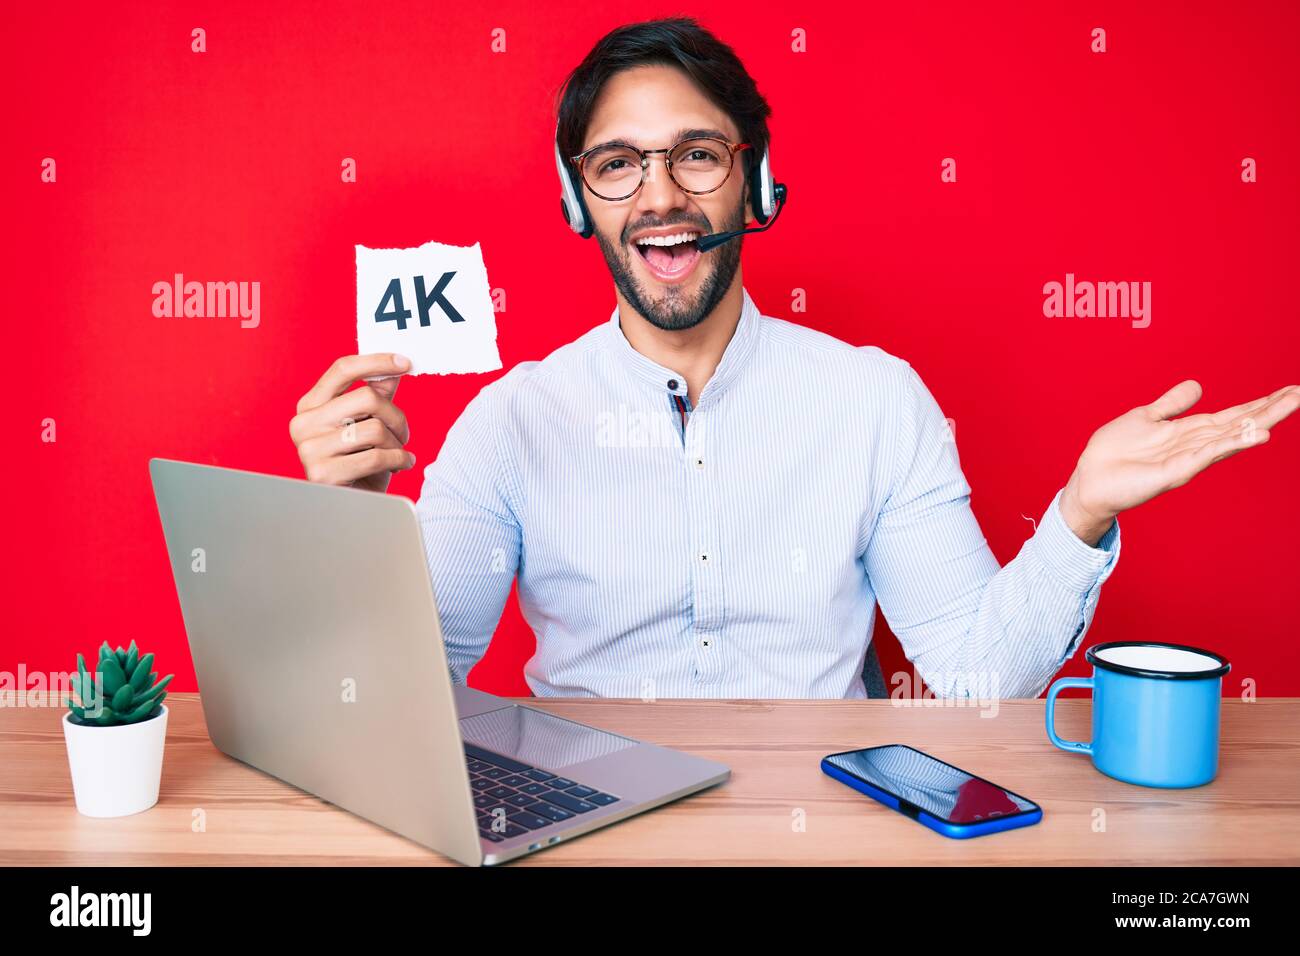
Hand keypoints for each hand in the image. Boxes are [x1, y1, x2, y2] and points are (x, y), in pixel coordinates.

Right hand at [289, 353, 415, 492]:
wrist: (350, 510)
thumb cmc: (358, 466)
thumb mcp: (367, 426)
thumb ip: (376, 396)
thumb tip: (394, 368)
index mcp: (310, 406)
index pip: (342, 369)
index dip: (376, 361)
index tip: (405, 362)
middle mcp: (303, 424)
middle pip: (367, 397)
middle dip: (396, 417)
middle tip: (403, 433)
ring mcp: (309, 450)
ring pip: (375, 428)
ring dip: (397, 443)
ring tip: (397, 454)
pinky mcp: (322, 474)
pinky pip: (376, 456)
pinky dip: (398, 460)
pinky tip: (401, 465)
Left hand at [1060, 380, 1299, 544]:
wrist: (1089, 480)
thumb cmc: (1114, 453)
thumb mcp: (1146, 418)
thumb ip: (1172, 404)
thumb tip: (1197, 386)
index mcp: (1188, 431)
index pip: (1232, 415)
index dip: (1259, 403)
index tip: (1288, 390)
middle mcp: (1194, 445)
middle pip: (1239, 424)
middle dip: (1269, 409)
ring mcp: (1187, 459)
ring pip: (1230, 436)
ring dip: (1259, 422)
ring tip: (1289, 407)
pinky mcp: (1175, 472)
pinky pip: (1209, 454)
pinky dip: (1233, 443)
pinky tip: (1257, 434)